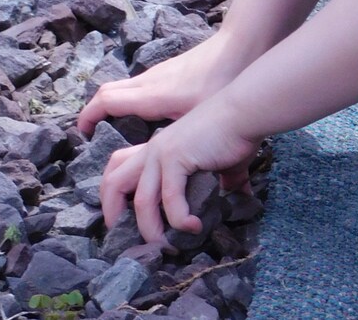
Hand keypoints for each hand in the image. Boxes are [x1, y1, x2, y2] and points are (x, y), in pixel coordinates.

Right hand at [77, 31, 242, 135]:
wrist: (242, 43)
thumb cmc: (224, 79)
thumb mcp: (206, 118)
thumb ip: (199, 151)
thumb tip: (213, 187)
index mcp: (153, 95)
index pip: (107, 101)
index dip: (89, 118)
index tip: (84, 136)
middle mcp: (150, 81)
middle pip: (107, 91)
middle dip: (94, 112)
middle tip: (92, 135)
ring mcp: (160, 72)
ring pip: (123, 86)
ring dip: (111, 105)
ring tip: (114, 130)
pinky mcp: (171, 70)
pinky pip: (138, 84)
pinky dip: (130, 98)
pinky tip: (146, 115)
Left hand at [101, 101, 258, 244]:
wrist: (244, 112)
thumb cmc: (235, 132)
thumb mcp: (222, 161)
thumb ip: (225, 180)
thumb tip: (241, 195)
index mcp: (157, 149)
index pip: (119, 169)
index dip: (114, 198)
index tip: (127, 223)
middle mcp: (152, 150)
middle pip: (112, 183)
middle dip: (113, 215)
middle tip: (131, 240)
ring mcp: (161, 152)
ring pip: (140, 201)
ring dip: (151, 230)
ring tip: (167, 245)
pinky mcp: (176, 157)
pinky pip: (170, 198)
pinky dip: (179, 219)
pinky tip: (194, 226)